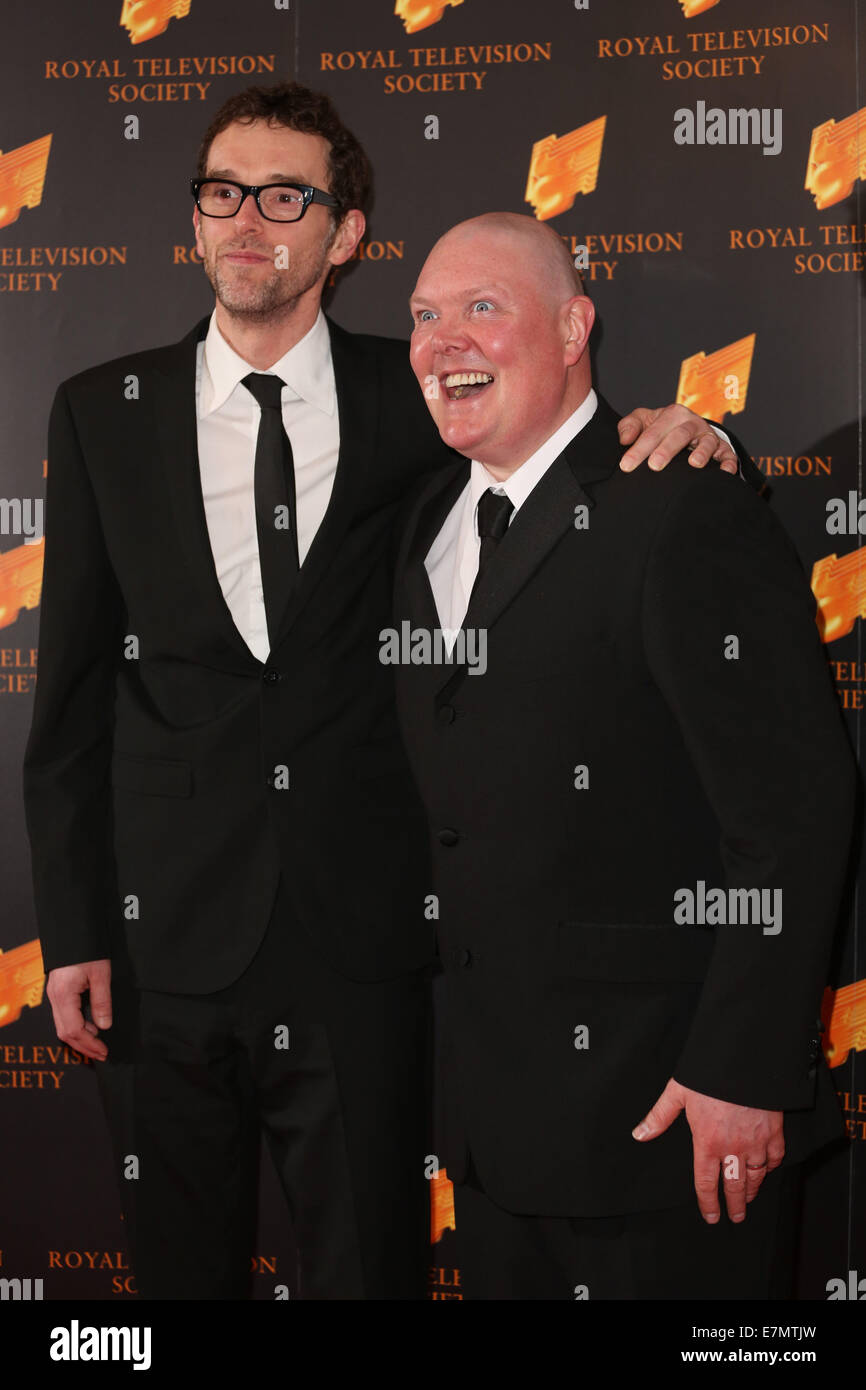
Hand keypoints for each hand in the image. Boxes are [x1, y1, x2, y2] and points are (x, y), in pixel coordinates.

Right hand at [46, 959, 111, 1061]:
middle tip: (101, 1053)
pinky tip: (90, 1027)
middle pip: (65, 1033)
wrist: (74, 931)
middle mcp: (54, 998)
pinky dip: (76, 1026)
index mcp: (63, 995)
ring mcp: (53, 995)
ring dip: (80, 1037)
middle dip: (83, 1046)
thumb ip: (102, 1001)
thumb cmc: (88, 949)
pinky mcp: (57, 992)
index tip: (103, 1050)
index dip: (89, 1044)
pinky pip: (63, 1016)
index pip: (74, 1030)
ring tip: (98, 1044)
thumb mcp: (101, 974)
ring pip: (62, 1026)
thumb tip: (104, 1025)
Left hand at [618, 405, 738, 474]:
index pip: (653, 432)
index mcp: (672, 415)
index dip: (639, 449)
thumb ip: (630, 426)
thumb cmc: (661, 426)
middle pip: (680, 435)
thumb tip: (624, 440)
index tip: (626, 465)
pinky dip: (728, 462)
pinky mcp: (722, 449)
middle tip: (654, 466)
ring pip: (707, 442)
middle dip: (667, 450)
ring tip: (694, 464)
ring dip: (702, 452)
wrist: (686, 427)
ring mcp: (708, 436)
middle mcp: (692, 423)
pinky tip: (725, 472)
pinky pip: (728, 455)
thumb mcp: (643, 420)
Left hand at [632, 1077, 784, 1223]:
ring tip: (748, 1199)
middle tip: (736, 1218)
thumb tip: (639, 1134)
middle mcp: (733, 1149)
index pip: (705, 1183)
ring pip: (756, 1176)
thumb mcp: (678, 1093)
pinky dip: (771, 1167)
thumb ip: (659, 1116)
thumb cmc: (708, 1077)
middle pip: (734, 1187)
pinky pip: (775, 1157)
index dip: (707, 1203)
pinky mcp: (774, 1132)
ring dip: (752, 1190)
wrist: (744, 1061)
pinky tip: (766, 1170)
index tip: (711, 1216)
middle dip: (734, 1206)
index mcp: (707, 1143)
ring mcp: (756, 1142)